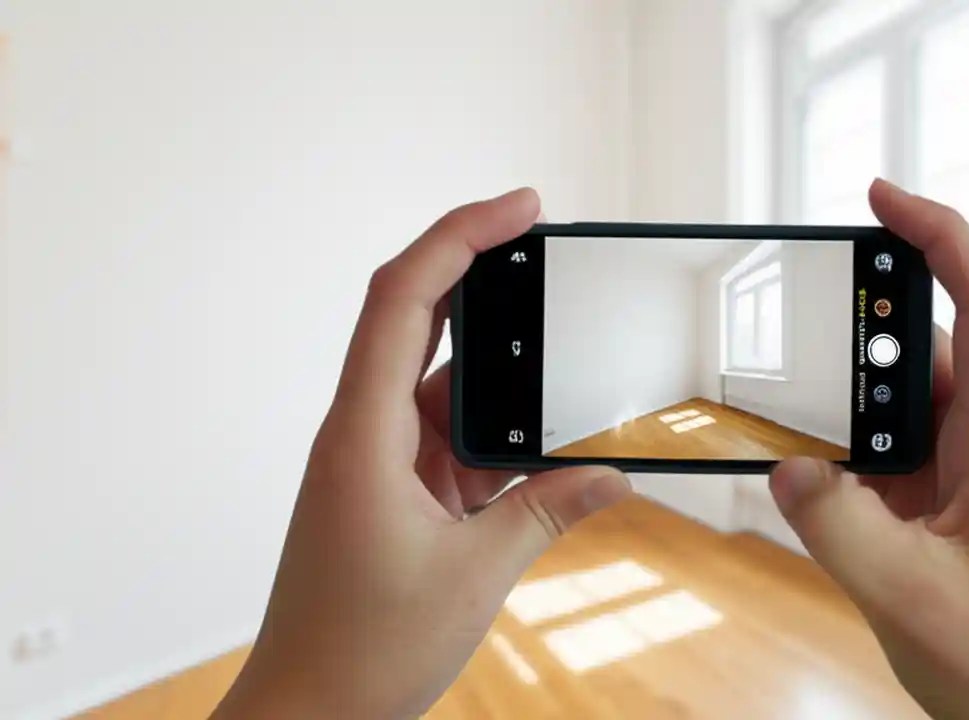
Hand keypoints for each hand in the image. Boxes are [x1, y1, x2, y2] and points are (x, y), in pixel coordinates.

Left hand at [213, 188, 632, 718]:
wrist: (308, 714)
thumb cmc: (359, 652)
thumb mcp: (475, 575)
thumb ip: (548, 512)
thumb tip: (611, 475)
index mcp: (363, 436)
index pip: (403, 300)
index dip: (458, 237)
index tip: (519, 207)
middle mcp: (363, 434)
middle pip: (420, 322)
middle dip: (487, 283)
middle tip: (552, 259)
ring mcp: (376, 463)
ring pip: (443, 388)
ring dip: (502, 379)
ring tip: (566, 369)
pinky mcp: (392, 492)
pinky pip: (450, 439)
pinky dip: (497, 435)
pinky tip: (544, 445)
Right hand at [769, 179, 968, 719]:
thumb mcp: (909, 595)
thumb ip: (838, 528)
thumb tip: (788, 468)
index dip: (941, 236)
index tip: (883, 198)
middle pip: (924, 343)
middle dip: (862, 318)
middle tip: (799, 306)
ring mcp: (954, 477)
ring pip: (893, 400)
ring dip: (841, 395)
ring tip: (783, 397)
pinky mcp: (928, 507)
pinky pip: (877, 451)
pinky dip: (834, 446)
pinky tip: (798, 463)